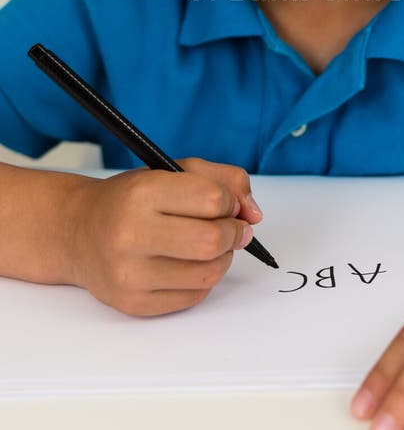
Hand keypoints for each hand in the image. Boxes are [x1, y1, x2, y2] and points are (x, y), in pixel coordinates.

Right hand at [69, 157, 261, 315]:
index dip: (230, 201)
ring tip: (211, 246)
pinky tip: (190, 264)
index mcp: (142, 193)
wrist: (78, 231)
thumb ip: (223, 180)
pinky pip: (194, 297)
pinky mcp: (134, 304)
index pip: (212, 199)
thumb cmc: (132, 199)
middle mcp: (131, 233)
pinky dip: (203, 280)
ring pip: (209, 273)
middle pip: (213, 241)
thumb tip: (254, 214)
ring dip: (222, 258)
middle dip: (234, 233)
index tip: (226, 203)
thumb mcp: (172, 171)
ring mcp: (130, 274)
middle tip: (233, 228)